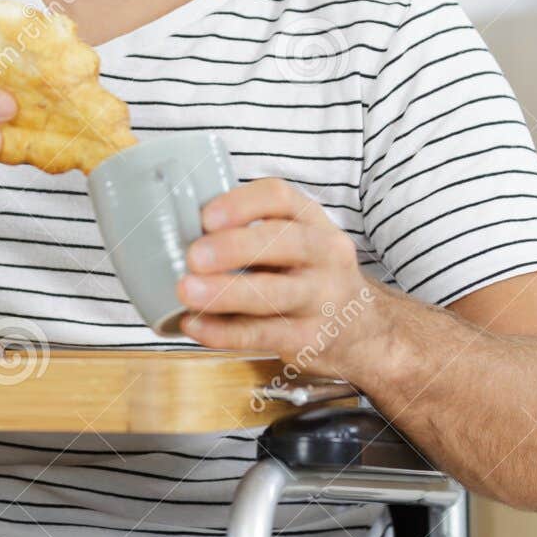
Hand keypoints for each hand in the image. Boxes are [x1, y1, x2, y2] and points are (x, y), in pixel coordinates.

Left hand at [176, 177, 376, 374]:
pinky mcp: (309, 338)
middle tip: (193, 256)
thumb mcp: (295, 241)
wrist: (360, 328)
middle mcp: (324, 254)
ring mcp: (321, 299)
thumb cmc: (308, 275)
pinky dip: (224, 332)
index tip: (206, 216)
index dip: (242, 204)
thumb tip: (175, 234)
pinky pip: (263, 334)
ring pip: (275, 293)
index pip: (281, 198)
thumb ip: (251, 233)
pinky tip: (194, 325)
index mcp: (312, 221)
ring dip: (226, 292)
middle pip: (284, 242)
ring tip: (186, 292)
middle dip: (235, 247)